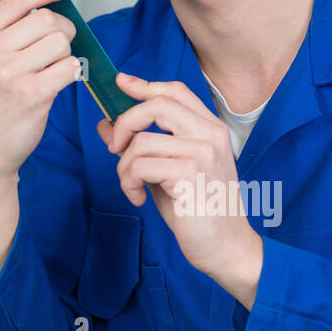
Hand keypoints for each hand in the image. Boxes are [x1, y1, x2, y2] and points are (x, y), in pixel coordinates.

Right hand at [0, 0, 81, 187]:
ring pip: (61, 43)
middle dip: (62, 30)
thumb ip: (4, 15)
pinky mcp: (31, 94)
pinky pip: (68, 68)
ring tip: (51, 68)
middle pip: (47, 19)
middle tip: (57, 46)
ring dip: (66, 55)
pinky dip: (71, 73)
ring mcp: (9, 73)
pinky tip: (58, 82)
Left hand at [97, 72, 262, 307]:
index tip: (121, 82)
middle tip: (115, 148)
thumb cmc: (196, 210)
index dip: (144, 85)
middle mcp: (210, 134)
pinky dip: (128, 182)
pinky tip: (138, 199)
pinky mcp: (189, 173)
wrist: (226, 248)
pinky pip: (140, 165)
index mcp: (211, 129)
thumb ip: (142, 146)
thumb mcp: (166, 171)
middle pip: (156, 104)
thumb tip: (106, 125)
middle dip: (125, 123)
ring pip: (141, 141)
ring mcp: (202, 152)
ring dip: (124, 167)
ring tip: (132, 186)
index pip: (176, 91)